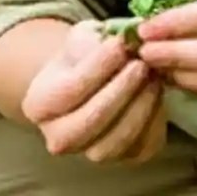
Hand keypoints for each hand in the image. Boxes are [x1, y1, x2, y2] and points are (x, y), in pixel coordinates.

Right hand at [20, 21, 168, 163]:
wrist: (93, 81)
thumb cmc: (84, 56)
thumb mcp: (81, 38)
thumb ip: (95, 41)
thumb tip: (124, 42)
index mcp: (38, 105)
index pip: (70, 90)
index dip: (98, 67)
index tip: (120, 44)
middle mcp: (58, 138)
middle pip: (89, 122)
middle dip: (120, 91)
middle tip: (141, 64)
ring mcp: (90, 153)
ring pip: (115, 141)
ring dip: (139, 107)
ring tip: (153, 77)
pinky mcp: (125, 158)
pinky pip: (142, 147)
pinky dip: (154, 120)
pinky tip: (157, 93)